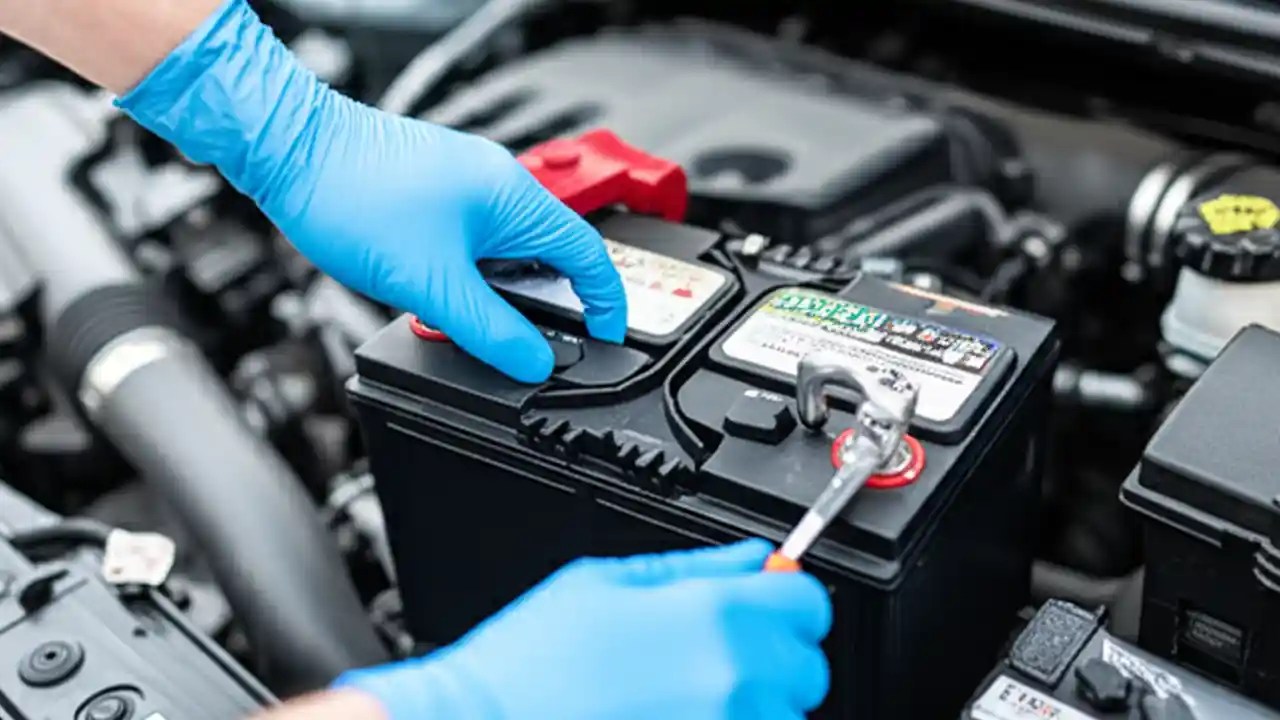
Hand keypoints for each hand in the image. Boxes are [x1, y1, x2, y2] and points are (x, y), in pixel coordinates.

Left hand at [115, 0, 626, 382]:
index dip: (605, 304)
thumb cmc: (351, 194)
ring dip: (497, 293)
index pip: (589, 257)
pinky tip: (438, 295)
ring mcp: (466, 184)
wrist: (286, 149)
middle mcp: (498, 185)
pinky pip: (473, 242)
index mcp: (514, 200)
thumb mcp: (430, 283)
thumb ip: (488, 330)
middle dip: (542, 307)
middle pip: (549, 257)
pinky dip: (468, 276)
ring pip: (506, 253)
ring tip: (469, 322)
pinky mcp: (436, 190)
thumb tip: (532, 363)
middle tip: (530, 345)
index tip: (608, 338)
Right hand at [335, 540, 832, 719]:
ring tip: (680, 700)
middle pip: (806, 669)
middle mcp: (736, 683)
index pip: (809, 603)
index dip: (783, 600)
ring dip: (749, 708)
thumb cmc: (528, 666)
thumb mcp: (603, 583)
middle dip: (769, 659)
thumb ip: (693, 569)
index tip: (763, 607)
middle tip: (709, 659)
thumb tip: (753, 559)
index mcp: (715, 618)